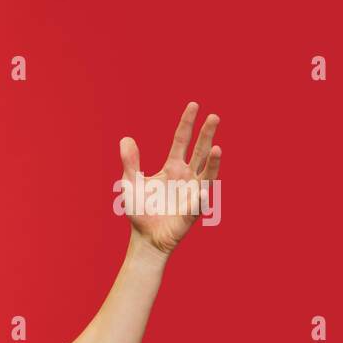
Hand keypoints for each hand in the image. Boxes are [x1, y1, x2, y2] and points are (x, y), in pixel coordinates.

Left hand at [119, 102, 221, 255]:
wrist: (146, 237)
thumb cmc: (141, 211)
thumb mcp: (131, 183)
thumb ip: (130, 162)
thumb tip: (125, 139)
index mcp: (172, 167)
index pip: (181, 140)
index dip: (187, 123)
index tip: (194, 105)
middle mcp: (186, 175)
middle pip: (199, 150)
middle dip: (207, 134)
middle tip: (214, 116)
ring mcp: (193, 191)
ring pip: (207, 171)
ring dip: (213, 161)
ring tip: (217, 146)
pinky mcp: (194, 209)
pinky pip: (199, 200)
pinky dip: (200, 193)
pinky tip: (200, 188)